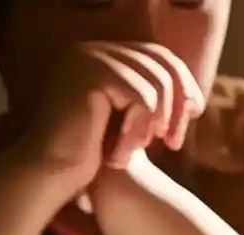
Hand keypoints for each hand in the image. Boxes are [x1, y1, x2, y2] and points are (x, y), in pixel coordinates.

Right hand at [12, 41, 204, 197]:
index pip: (160, 56)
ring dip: (156, 122)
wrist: (49, 176)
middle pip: (162, 63)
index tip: (190, 118)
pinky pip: (142, 97)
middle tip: (174, 142)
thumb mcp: (127, 122)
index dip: (182, 85)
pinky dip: (140, 130)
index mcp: (102, 55)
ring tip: (139, 149)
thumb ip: (153, 100)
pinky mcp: (92, 76)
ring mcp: (91, 58)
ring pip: (156, 82)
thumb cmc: (88, 156)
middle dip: (178, 103)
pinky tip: (122, 153)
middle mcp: (94, 49)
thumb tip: (194, 96)